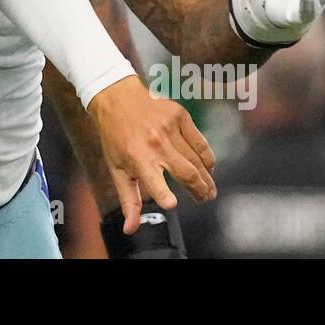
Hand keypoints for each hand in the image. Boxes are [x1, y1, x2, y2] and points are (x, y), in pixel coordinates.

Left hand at [87, 75, 215, 233]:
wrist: (116, 96)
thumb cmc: (115, 137)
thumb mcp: (116, 168)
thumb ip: (129, 200)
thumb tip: (130, 229)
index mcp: (137, 157)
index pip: (152, 179)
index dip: (162, 193)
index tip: (172, 204)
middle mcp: (155, 142)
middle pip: (186, 172)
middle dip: (200, 190)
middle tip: (206, 199)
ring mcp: (169, 127)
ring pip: (197, 159)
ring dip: (207, 177)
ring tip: (209, 189)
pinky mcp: (180, 115)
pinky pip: (200, 142)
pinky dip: (207, 157)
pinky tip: (208, 167)